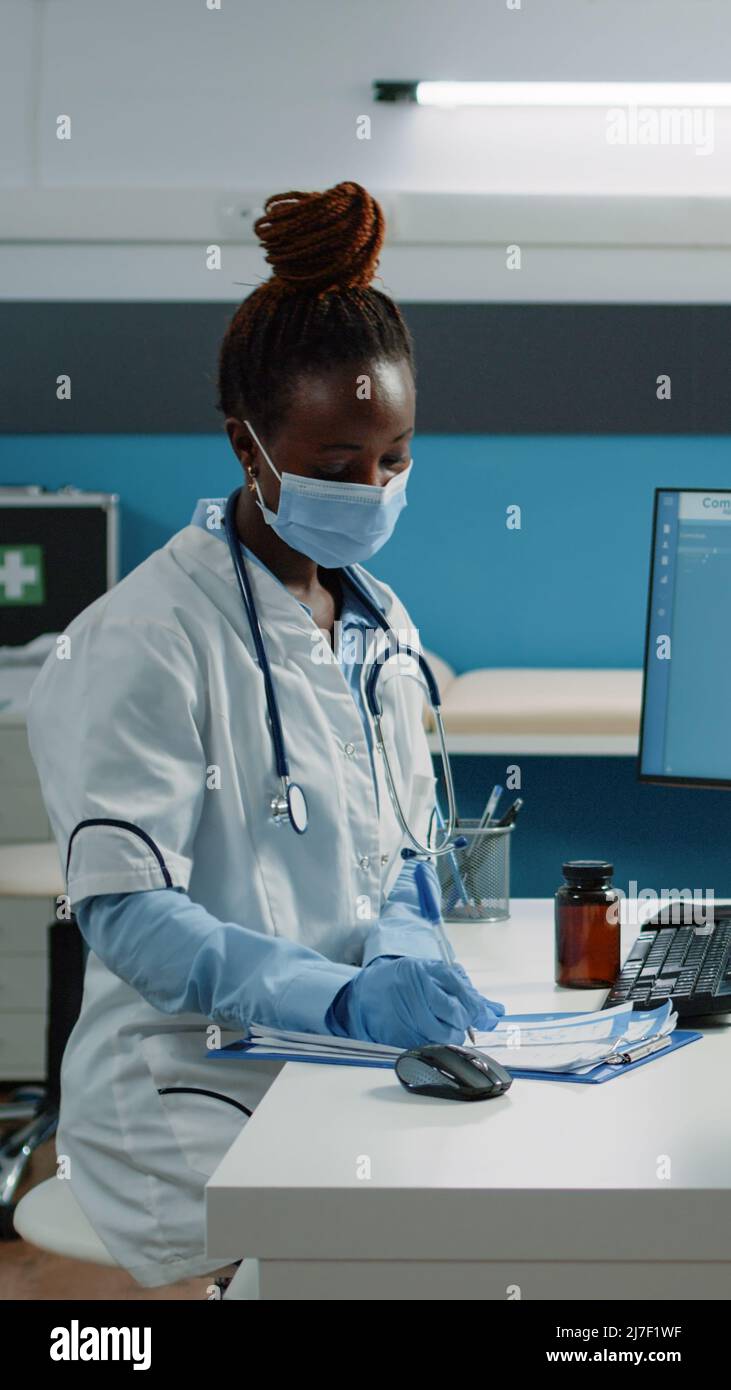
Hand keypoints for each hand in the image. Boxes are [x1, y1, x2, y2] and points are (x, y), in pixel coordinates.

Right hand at [331, 955, 504, 1049]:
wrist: (366, 993)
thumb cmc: (405, 980)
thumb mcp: (432, 974)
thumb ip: (465, 992)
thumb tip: (496, 1013)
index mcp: (428, 973)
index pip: (464, 995)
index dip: (478, 1009)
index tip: (485, 1018)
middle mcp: (418, 993)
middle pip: (456, 1016)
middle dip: (464, 1024)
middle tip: (459, 1023)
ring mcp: (407, 1015)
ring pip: (445, 1036)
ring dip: (451, 1036)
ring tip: (443, 1028)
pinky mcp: (398, 1035)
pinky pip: (428, 1046)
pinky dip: (434, 1044)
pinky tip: (429, 1034)